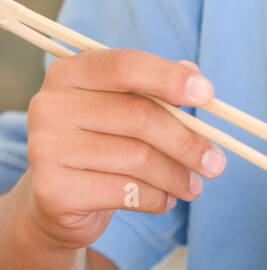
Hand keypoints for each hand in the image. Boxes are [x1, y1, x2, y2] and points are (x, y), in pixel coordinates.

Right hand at [24, 49, 225, 250]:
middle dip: (187, 143)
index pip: (125, 66)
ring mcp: (46, 149)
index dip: (169, 78)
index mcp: (69, 73)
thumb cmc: (101, 145)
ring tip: (192, 187)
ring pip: (138, 159)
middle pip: (140, 116)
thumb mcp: (125, 110)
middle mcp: (50, 106)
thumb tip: (196, 75)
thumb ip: (157, 90)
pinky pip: (127, 192)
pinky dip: (157, 199)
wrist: (57, 203)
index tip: (208, 95)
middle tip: (216, 164)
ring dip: (177, 176)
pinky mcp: (54, 191)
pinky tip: (164, 200)